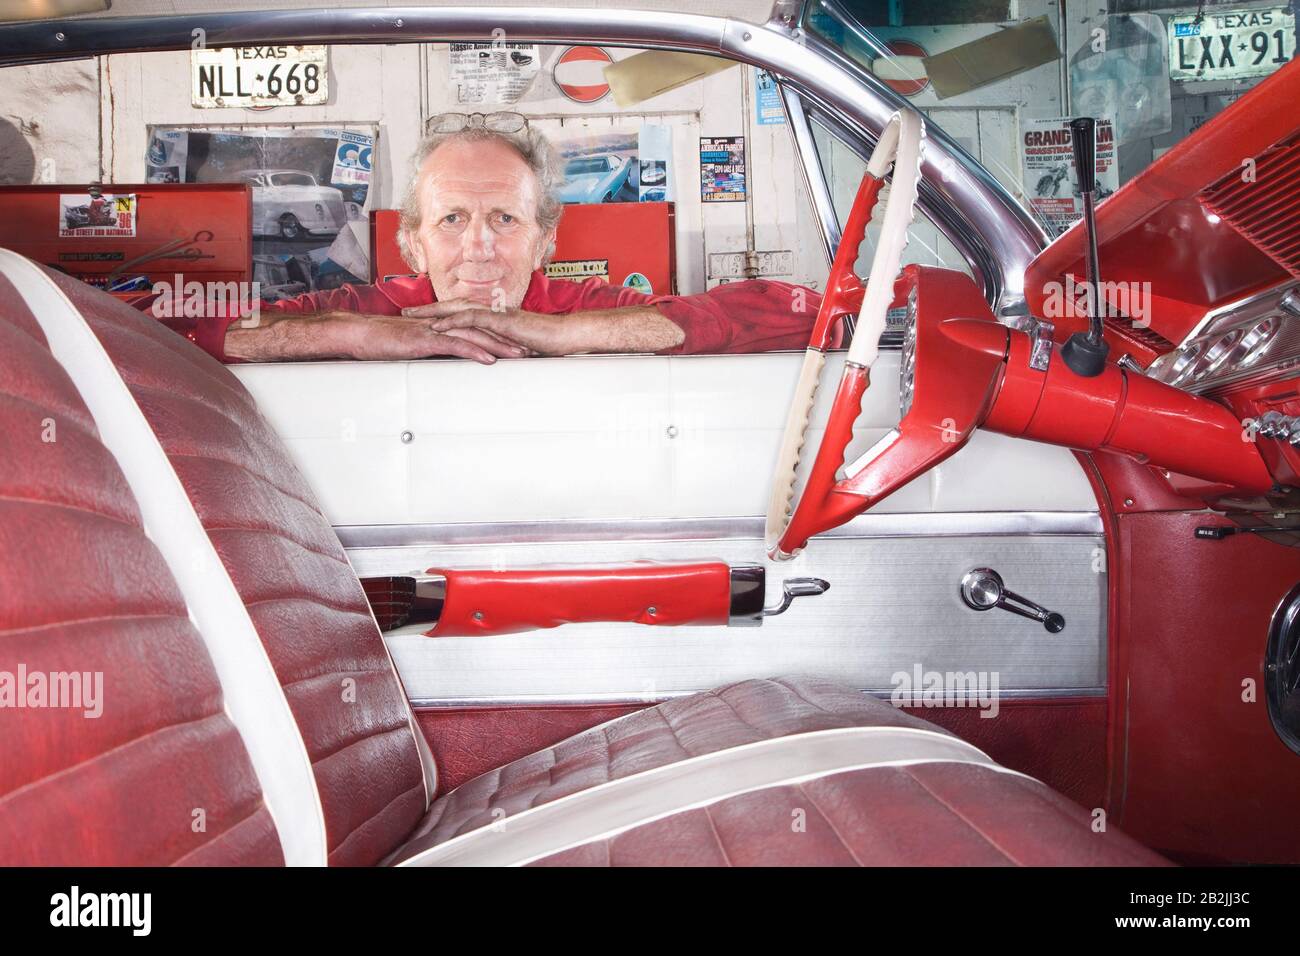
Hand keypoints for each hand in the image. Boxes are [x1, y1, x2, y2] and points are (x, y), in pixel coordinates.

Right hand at [343, 313, 529, 363]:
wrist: (359, 333)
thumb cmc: (380, 341)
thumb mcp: (412, 347)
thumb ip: (431, 351)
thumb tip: (445, 362)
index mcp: (440, 325)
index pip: (475, 329)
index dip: (498, 336)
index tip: (516, 345)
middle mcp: (441, 324)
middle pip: (482, 330)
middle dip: (507, 339)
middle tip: (529, 349)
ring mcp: (434, 330)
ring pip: (474, 335)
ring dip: (499, 345)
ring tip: (519, 355)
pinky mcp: (425, 340)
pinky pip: (454, 345)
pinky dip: (474, 351)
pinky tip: (489, 359)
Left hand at [401, 301, 573, 355]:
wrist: (564, 337)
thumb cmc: (547, 343)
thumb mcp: (518, 348)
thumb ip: (502, 349)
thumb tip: (492, 358)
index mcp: (495, 316)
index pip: (463, 311)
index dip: (441, 313)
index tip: (422, 317)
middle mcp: (493, 311)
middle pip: (454, 305)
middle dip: (428, 308)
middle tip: (406, 312)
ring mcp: (496, 314)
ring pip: (458, 308)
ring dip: (434, 312)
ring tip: (414, 317)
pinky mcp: (501, 321)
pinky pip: (472, 318)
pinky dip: (452, 321)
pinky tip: (438, 326)